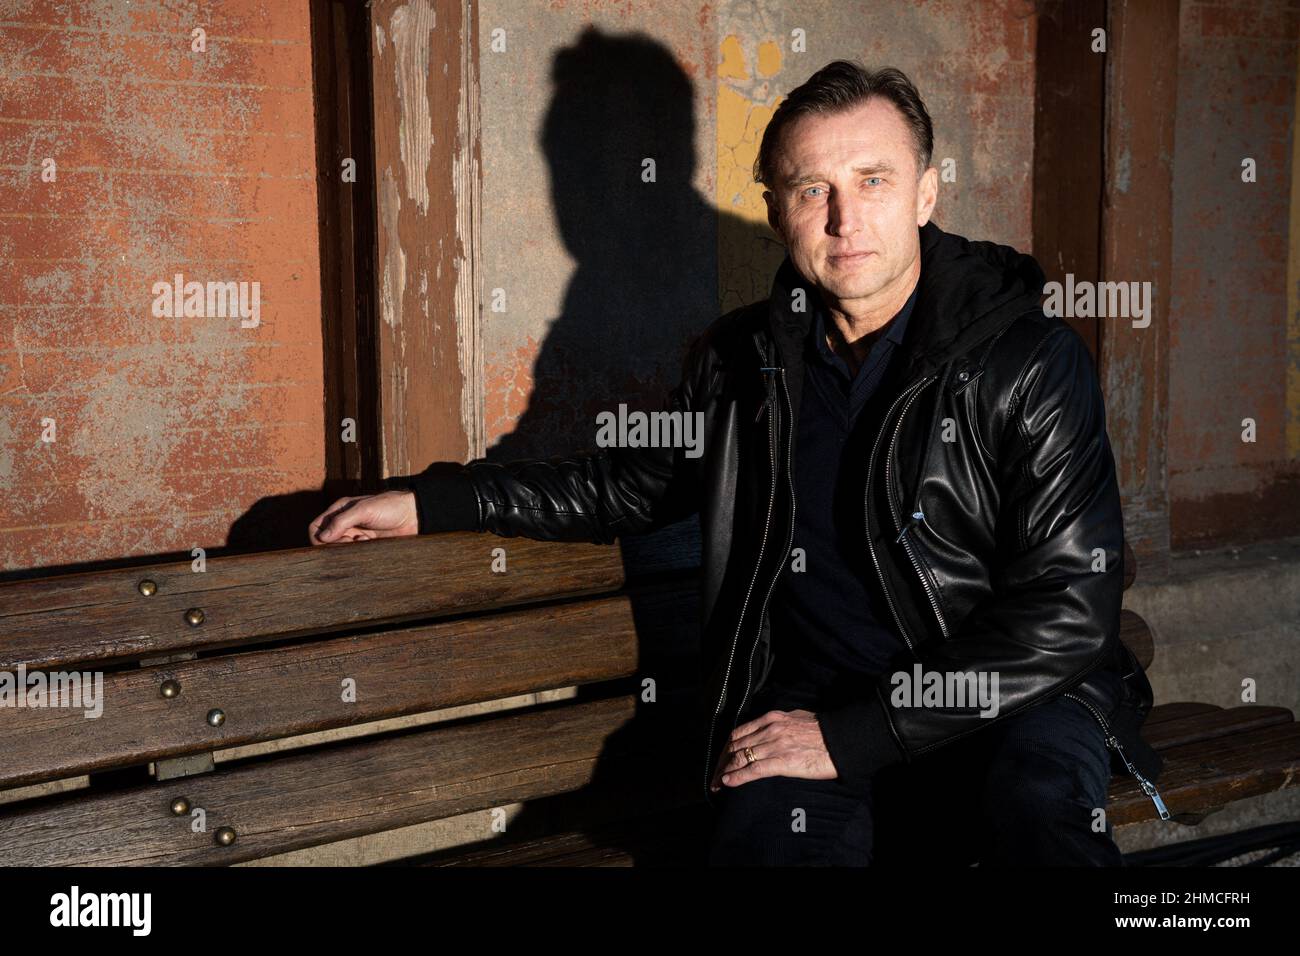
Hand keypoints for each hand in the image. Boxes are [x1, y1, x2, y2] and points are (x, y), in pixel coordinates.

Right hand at [308, 490, 418, 543]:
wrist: (414, 516)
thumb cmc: (390, 507)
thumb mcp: (364, 510)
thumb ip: (342, 521)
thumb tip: (322, 537)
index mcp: (339, 511)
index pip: (315, 527)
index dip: (319, 537)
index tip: (335, 539)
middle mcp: (344, 523)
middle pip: (325, 542)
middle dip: (334, 545)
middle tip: (350, 543)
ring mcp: (355, 535)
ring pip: (338, 550)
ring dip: (347, 550)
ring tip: (362, 542)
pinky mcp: (365, 546)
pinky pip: (352, 555)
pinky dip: (357, 553)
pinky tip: (369, 545)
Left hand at [709, 708, 837, 790]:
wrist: (842, 740)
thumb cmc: (825, 730)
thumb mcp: (798, 717)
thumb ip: (781, 722)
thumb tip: (772, 726)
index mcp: (772, 718)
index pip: (740, 732)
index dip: (727, 747)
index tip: (722, 759)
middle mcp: (770, 730)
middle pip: (735, 745)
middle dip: (722, 761)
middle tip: (714, 775)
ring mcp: (775, 745)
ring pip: (740, 757)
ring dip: (725, 771)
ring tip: (717, 783)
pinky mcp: (783, 762)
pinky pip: (753, 770)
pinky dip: (737, 776)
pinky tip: (728, 783)